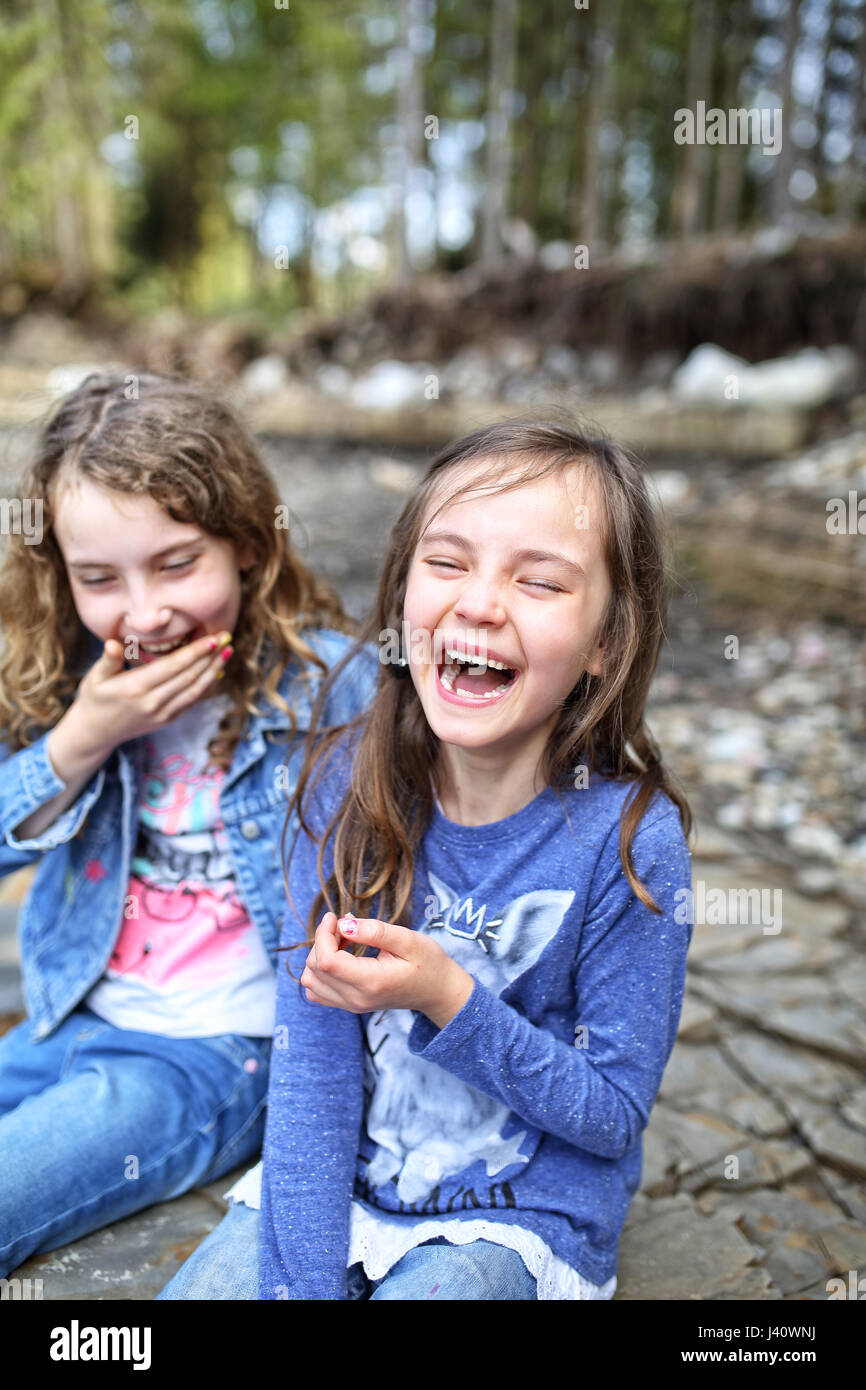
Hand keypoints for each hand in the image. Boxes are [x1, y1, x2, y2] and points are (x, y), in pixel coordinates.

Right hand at [64, 629, 233, 759]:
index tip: (212, 638)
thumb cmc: (94, 698)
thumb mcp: (95, 677)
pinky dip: (207, 687)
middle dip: (211, 656)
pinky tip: (217, 671)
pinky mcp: (167, 720)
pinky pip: (192, 701)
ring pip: (195, 690)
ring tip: (228, 652)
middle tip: (226, 637)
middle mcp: (152, 702)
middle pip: (189, 677)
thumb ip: (108, 659)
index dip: (195, 652)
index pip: (172, 667)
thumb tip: (112, 644)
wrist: (95, 733)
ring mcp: (162, 713)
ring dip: (214, 670)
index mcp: (135, 688)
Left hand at [300, 912, 474, 1028]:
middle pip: (314, 969)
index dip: (323, 934)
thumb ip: (375, 931)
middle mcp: (356, 999)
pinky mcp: (349, 1005)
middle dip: (322, 940)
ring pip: (310, 981)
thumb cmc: (427, 962)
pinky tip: (340, 956)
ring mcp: (351, 1005)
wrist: (438, 992)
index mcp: (371, 982)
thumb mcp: (408, 939)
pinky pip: (317, 991)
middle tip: (345, 924)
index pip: (326, 961)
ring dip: (319, 955)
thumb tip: (343, 924)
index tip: (336, 916)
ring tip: (343, 940)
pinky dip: (320, 970)